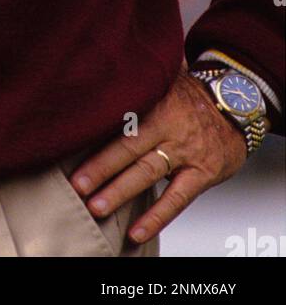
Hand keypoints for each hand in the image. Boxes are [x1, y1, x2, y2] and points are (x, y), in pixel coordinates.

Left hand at [68, 59, 247, 247]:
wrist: (237, 105)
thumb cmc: (189, 96)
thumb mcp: (162, 81)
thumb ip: (134, 82)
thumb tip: (96, 72)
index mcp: (154, 101)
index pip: (119, 117)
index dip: (94, 132)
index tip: (68, 144)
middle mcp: (168, 126)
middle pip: (129, 147)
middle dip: (101, 167)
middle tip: (76, 185)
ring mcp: (185, 151)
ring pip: (148, 173)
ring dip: (121, 192)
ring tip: (97, 207)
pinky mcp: (202, 174)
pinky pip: (177, 199)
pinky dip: (156, 217)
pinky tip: (136, 233)